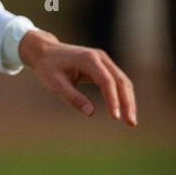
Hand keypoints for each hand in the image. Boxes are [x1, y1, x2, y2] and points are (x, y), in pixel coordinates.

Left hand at [18, 29, 136, 125]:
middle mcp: (100, 57)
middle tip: (131, 123)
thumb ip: (73, 97)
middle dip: (127, 103)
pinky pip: (118, 82)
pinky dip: (123, 96)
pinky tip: (124, 111)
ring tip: (130, 122)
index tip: (115, 117)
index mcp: (88, 59)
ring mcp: (104, 60)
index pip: (106, 81)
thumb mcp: (55, 83)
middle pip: (121, 81)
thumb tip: (90, 112)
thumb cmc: (48, 67)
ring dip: (128, 101)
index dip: (113, 100)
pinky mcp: (104, 66)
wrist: (44, 51)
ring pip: (123, 82)